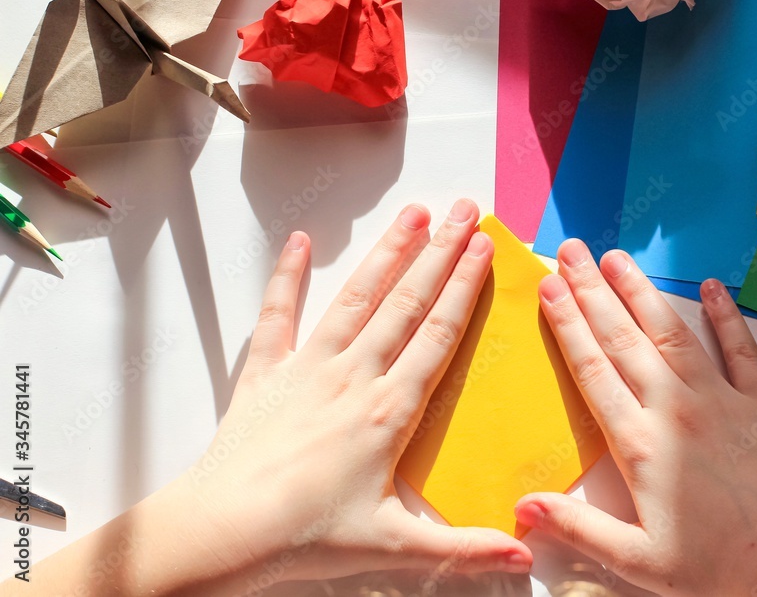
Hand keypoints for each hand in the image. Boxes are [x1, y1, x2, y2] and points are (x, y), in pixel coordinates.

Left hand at [188, 199, 531, 584]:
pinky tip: (298, 241)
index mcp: (389, 411)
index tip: (483, 247)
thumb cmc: (305, 537)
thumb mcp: (392, 546)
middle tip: (462, 209)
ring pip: (356, 297)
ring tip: (412, 213)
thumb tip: (524, 556)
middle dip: (439, 252)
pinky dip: (287, 276)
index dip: (464, 287)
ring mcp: (308, 367)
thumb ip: (462, 547)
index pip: (438, 334)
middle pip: (406, 302)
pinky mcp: (266, 372)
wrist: (224, 532)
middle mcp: (353, 376)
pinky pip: (278, 315)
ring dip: (387, 253)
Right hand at [514, 241, 756, 595]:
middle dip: (593, 291)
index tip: (550, 288)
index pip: (593, 370)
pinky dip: (725, 315)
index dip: (568, 325)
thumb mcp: (639, 561)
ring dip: (641, 292)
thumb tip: (522, 508)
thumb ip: (579, 529)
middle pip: (623, 339)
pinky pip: (740, 349)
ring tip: (616, 257)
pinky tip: (710, 286)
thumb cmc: (719, 571)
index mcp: (641, 445)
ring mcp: (722, 400)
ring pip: (672, 333)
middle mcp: (675, 409)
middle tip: (570, 251)